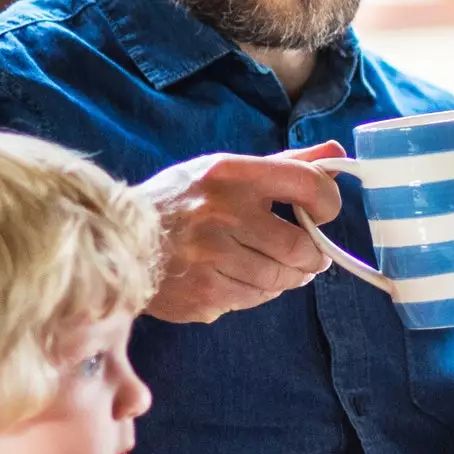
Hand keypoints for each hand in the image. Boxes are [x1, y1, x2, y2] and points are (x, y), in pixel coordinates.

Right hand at [139, 145, 343, 322]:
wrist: (116, 240)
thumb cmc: (180, 200)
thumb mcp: (225, 169)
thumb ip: (284, 164)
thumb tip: (337, 153)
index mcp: (231, 174)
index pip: (307, 184)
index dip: (327, 203)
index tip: (321, 213)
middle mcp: (222, 213)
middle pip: (301, 247)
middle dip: (312, 255)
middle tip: (305, 253)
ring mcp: (212, 257)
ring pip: (281, 279)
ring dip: (288, 276)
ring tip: (274, 265)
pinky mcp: (204, 294)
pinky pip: (255, 299)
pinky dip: (258, 292)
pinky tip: (241, 277)